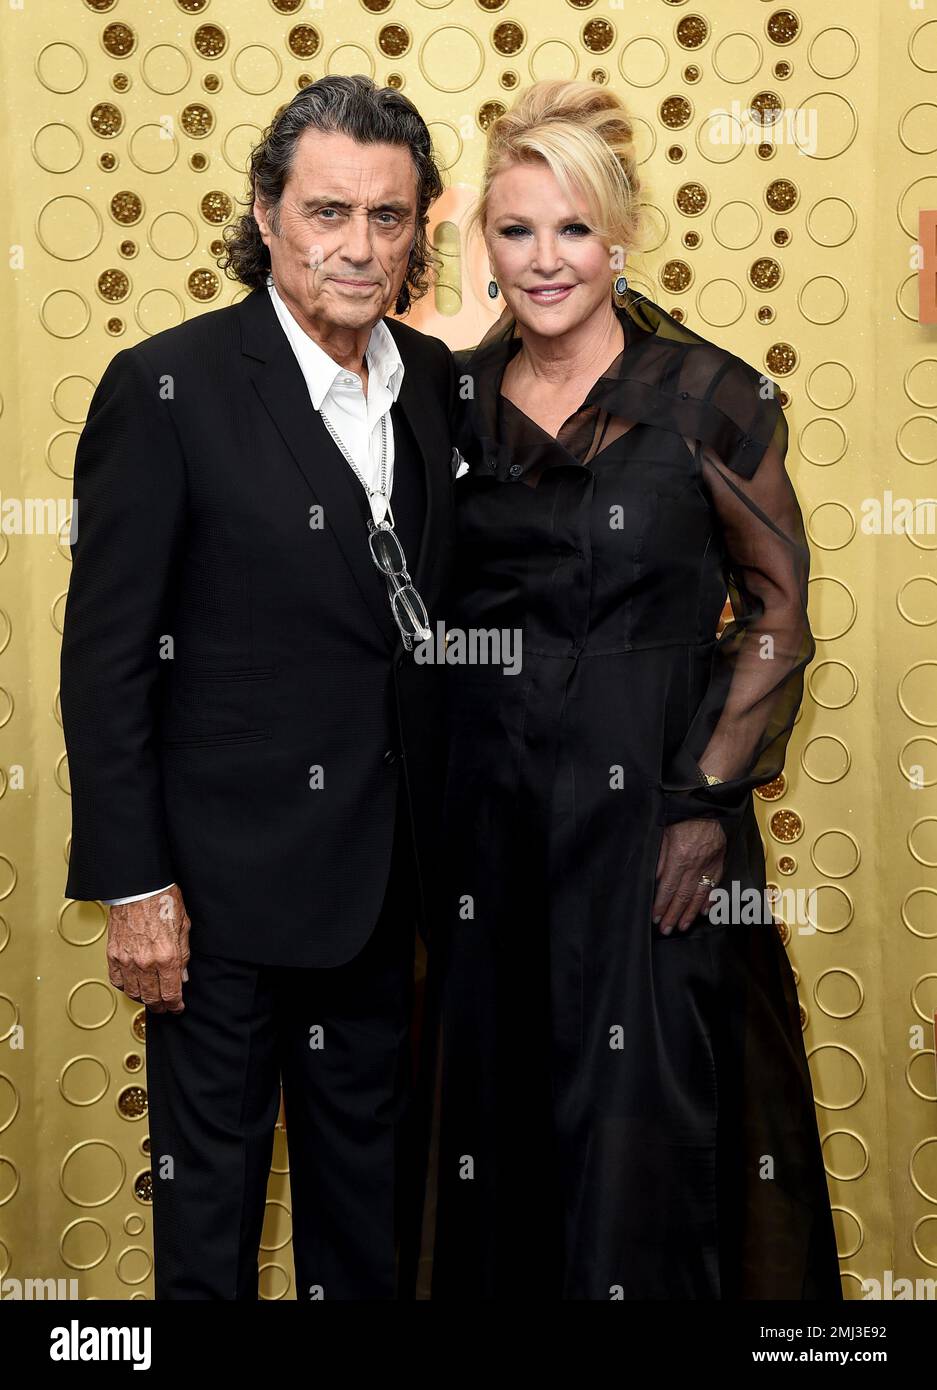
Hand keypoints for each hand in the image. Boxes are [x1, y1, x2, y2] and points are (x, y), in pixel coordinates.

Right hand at [106, 884, 189, 1012]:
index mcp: (167, 956)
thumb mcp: (184, 926)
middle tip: (165, 1007)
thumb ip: (184, 954)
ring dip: (143, 998)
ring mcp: (127, 960)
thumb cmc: (162, 900)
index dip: (175, 1005)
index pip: (171, 994)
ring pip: (133, 993)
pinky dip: (125, 986)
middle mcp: (146, 962)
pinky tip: (133, 985)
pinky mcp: (113, 954)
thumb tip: (183, 976)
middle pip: (152, 998)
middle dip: (161, 1006)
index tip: (177, 1007)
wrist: (138, 887)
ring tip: (150, 997)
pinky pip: (117, 980)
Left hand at [653, 819, 725, 935]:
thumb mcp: (664, 832)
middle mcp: (694, 866)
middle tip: (667, 930)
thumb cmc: (685, 816)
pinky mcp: (719, 863)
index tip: (656, 918)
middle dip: (674, 916)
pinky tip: (705, 911)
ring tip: (683, 926)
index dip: (661, 906)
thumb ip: (659, 857)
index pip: (667, 889)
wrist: (712, 805)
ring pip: (699, 895)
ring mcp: (709, 866)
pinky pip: (715, 885)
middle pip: (682, 897)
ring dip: (690, 913)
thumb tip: (654, 879)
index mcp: (678, 858)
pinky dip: (710, 900)